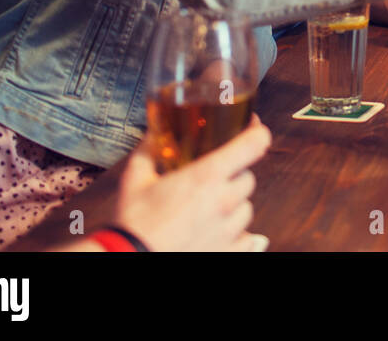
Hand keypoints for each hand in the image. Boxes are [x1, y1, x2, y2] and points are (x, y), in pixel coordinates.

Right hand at [113, 115, 270, 251]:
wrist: (129, 259)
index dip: (258, 132)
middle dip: (233, 176)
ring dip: (233, 205)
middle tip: (210, 181)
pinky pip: (247, 238)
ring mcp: (229, 230)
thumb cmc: (133, 223)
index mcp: (206, 176)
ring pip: (247, 208)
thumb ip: (147, 151)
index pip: (253, 144)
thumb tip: (152, 134)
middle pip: (248, 177)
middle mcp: (224, 201)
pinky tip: (216, 232)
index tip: (253, 128)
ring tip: (207, 210)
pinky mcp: (229, 252)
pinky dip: (236, 234)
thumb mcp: (135, 180)